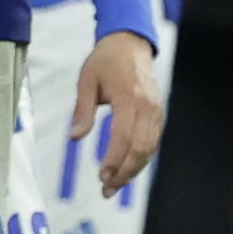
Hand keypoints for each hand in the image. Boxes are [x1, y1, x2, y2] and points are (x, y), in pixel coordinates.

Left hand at [73, 31, 163, 194]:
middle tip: (106, 190)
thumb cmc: (104, 61)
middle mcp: (148, 108)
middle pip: (141, 148)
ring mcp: (156, 111)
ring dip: (133, 169)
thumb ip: (82, 110)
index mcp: (129, 98)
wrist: (129, 44)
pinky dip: (141, 158)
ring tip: (114, 185)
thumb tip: (74, 138)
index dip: (114, 159)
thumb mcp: (86, 81)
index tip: (101, 176)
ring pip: (150, 148)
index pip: (125, 137)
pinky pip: (152, 141)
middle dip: (124, 172)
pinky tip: (127, 169)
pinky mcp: (158, 113)